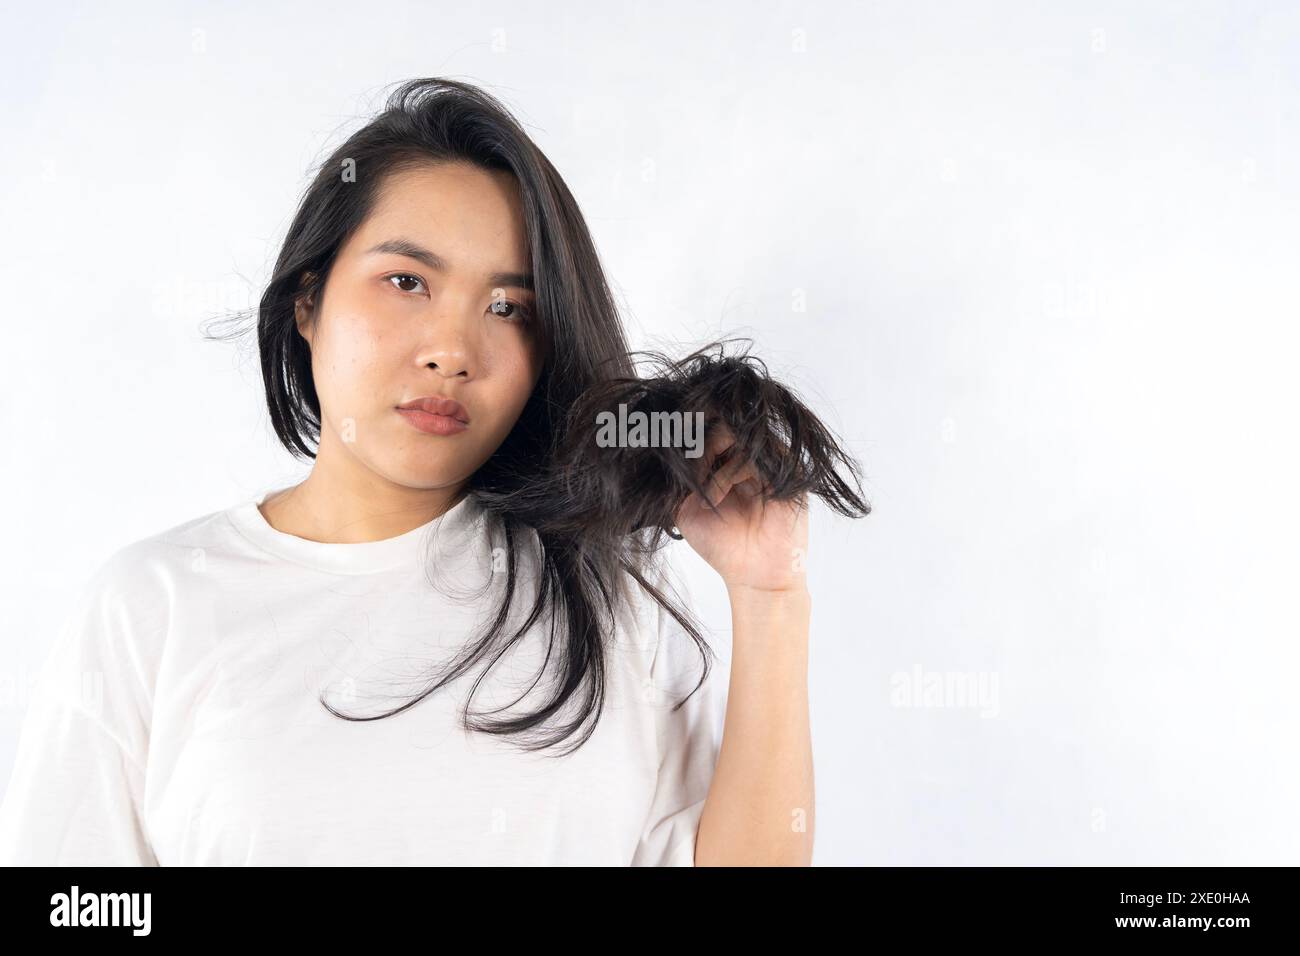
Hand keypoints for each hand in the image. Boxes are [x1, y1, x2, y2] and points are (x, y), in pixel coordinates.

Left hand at [673, 423, 809, 593]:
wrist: (753, 576)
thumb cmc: (722, 545)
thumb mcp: (686, 508)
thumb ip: (678, 479)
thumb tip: (664, 448)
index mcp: (729, 460)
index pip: (710, 428)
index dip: (688, 436)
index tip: (668, 451)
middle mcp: (751, 456)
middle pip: (722, 424)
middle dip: (697, 446)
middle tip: (684, 470)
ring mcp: (769, 462)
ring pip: (734, 436)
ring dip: (707, 462)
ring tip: (700, 494)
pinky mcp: (785, 473)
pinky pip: (751, 457)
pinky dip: (725, 475)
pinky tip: (712, 499)